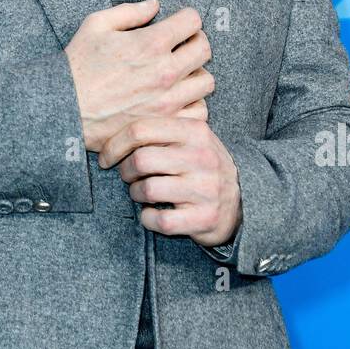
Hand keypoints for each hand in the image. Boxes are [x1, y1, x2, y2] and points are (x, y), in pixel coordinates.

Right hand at [64, 0, 213, 153]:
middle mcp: (165, 71)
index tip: (176, 25)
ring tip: (179, 74)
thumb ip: (130, 11)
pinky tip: (176, 98)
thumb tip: (155, 5)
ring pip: (207, 81)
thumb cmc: (77, 66)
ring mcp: (168, 100)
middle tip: (180, 47)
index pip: (193, 20)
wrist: (63, 110)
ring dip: (195, 73)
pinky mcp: (165, 124)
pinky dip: (192, 103)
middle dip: (194, 42)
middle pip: (205, 48)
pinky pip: (198, 111)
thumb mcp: (95, 25)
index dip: (185, 18)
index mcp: (150, 43)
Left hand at [97, 116, 241, 250]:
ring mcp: (205, 188)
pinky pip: (160, 220)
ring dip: (136, 194)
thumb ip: (160, 129)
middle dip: (125, 171)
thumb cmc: (202, 165)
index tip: (107, 157)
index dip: (114, 144)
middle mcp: (202, 157)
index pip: (141, 129)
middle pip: (141, 160)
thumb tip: (112, 129)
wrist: (242, 199)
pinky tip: (151, 213)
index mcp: (195, 131)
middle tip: (127, 176)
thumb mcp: (190, 138)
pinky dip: (147, 219)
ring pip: (148, 190)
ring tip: (141, 192)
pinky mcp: (204, 218)